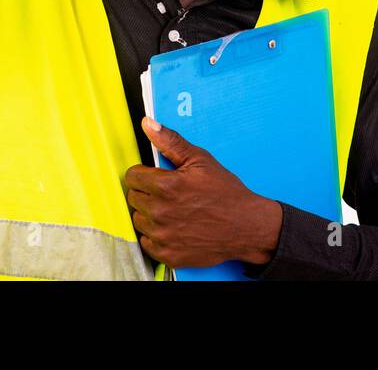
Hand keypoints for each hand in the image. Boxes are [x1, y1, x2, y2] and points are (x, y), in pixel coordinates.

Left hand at [124, 116, 282, 268]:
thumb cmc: (226, 192)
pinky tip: (173, 227)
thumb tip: (148, 124)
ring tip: (172, 210)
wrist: (245, 226)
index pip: (132, 176)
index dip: (144, 174)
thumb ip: (170, 141)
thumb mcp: (200, 160)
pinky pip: (146, 241)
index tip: (156, 177)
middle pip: (133, 197)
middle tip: (168, 193)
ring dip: (149, 214)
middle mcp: (160, 212)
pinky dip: (156, 235)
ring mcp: (163, 236)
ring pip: (138, 220)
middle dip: (146, 192)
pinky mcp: (167, 254)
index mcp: (165, 186)